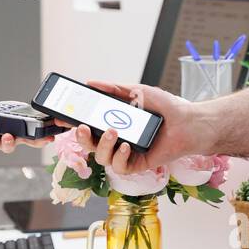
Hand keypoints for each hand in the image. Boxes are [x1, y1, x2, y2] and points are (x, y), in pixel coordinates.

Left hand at [0, 104, 55, 152]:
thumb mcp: (10, 111)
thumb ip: (14, 108)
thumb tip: (25, 107)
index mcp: (16, 136)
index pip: (30, 141)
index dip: (39, 141)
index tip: (47, 139)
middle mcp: (3, 142)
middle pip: (8, 148)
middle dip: (8, 143)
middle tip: (8, 135)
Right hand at [67, 81, 202, 173]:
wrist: (189, 122)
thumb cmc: (165, 107)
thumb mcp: (136, 91)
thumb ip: (113, 89)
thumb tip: (90, 82)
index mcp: (112, 123)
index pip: (86, 125)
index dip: (70, 123)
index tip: (59, 117)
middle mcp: (115, 140)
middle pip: (88, 145)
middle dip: (80, 138)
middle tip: (81, 127)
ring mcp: (125, 153)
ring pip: (101, 158)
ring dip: (102, 145)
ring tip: (112, 132)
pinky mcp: (136, 165)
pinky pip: (119, 167)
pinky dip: (119, 156)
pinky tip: (126, 145)